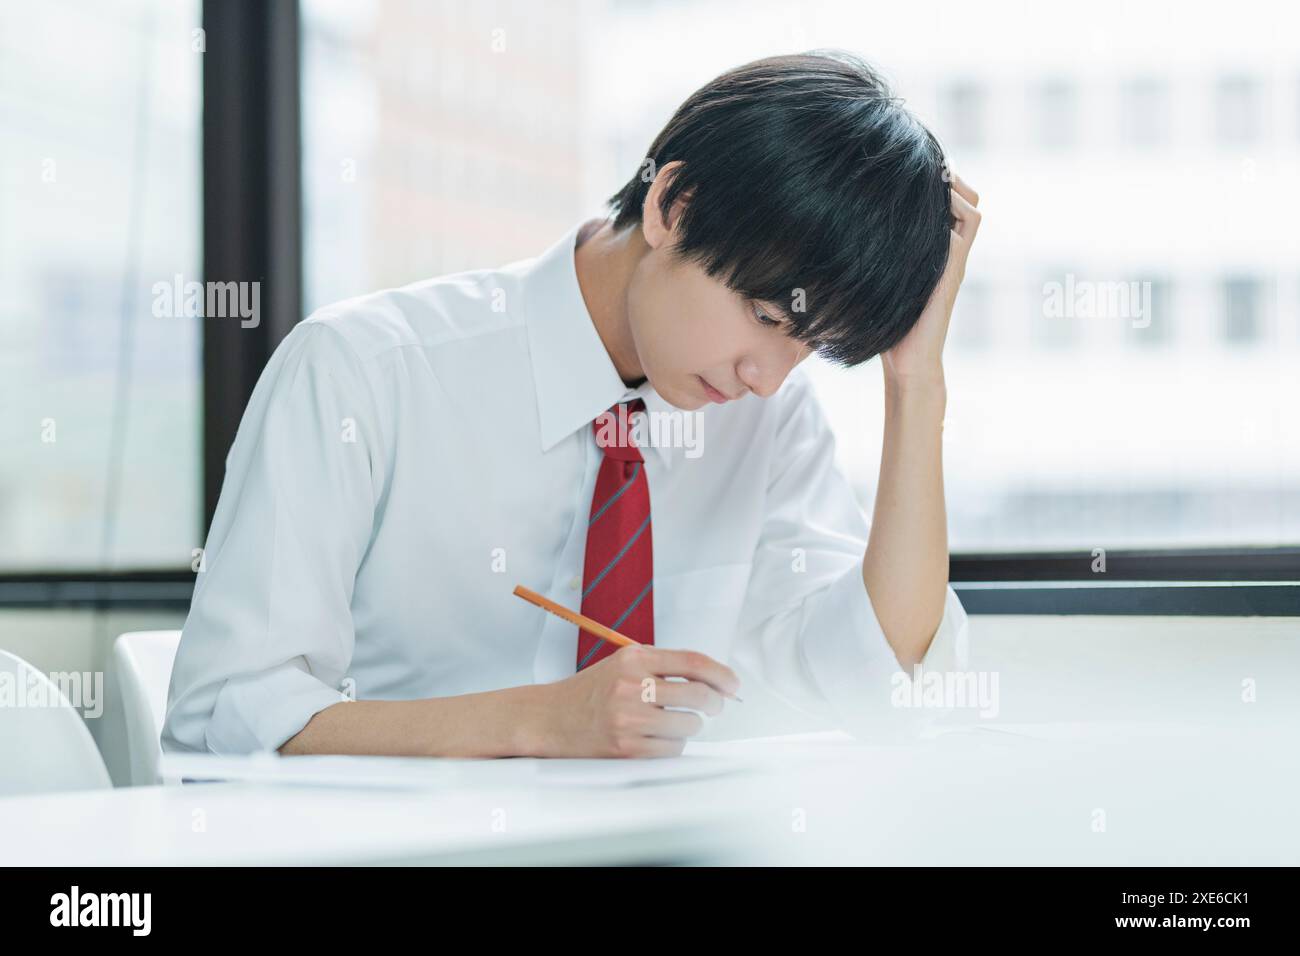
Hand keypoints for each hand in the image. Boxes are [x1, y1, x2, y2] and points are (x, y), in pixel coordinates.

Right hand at [536, 645, 739, 756]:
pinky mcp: (627, 748)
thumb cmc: (591, 692)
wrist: (550, 718)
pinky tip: (656, 739)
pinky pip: (672, 750)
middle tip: (716, 706)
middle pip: (699, 694)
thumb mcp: (623, 665)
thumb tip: (713, 680)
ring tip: (671, 722)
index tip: (733, 684)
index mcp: (634, 658)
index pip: (693, 662)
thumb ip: (663, 666)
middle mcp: (631, 686)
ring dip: (689, 726)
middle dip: (715, 703)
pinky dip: (672, 746)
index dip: (721, 674)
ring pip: (689, 725)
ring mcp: (629, 719)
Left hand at [881, 174, 980, 385]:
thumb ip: (875, 265)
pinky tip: (927, 204)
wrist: (907, 363)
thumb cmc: (890, 330)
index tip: (912, 170)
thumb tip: (835, 245)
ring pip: (972, 211)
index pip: (950, 209)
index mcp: (935, 256)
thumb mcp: (880, 286)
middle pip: (968, 202)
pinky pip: (963, 232)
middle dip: (950, 180)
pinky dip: (952, 211)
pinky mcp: (950, 274)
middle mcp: (949, 255)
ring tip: (932, 177)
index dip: (938, 187)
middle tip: (927, 167)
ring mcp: (953, 263)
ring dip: (955, 190)